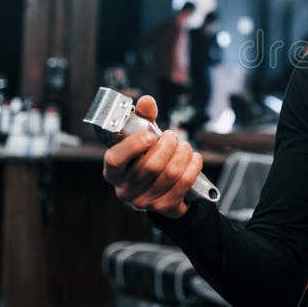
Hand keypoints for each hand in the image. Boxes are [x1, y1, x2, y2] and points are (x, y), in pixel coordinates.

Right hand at [102, 95, 202, 218]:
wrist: (161, 191)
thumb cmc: (147, 159)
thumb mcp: (142, 139)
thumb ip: (143, 118)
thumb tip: (147, 101)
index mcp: (113, 171)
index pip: (115, 158)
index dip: (134, 144)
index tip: (151, 135)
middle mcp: (125, 189)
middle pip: (151, 166)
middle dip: (168, 145)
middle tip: (174, 136)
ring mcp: (144, 201)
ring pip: (170, 173)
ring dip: (183, 154)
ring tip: (184, 146)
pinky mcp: (164, 207)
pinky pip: (184, 183)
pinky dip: (193, 166)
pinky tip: (194, 158)